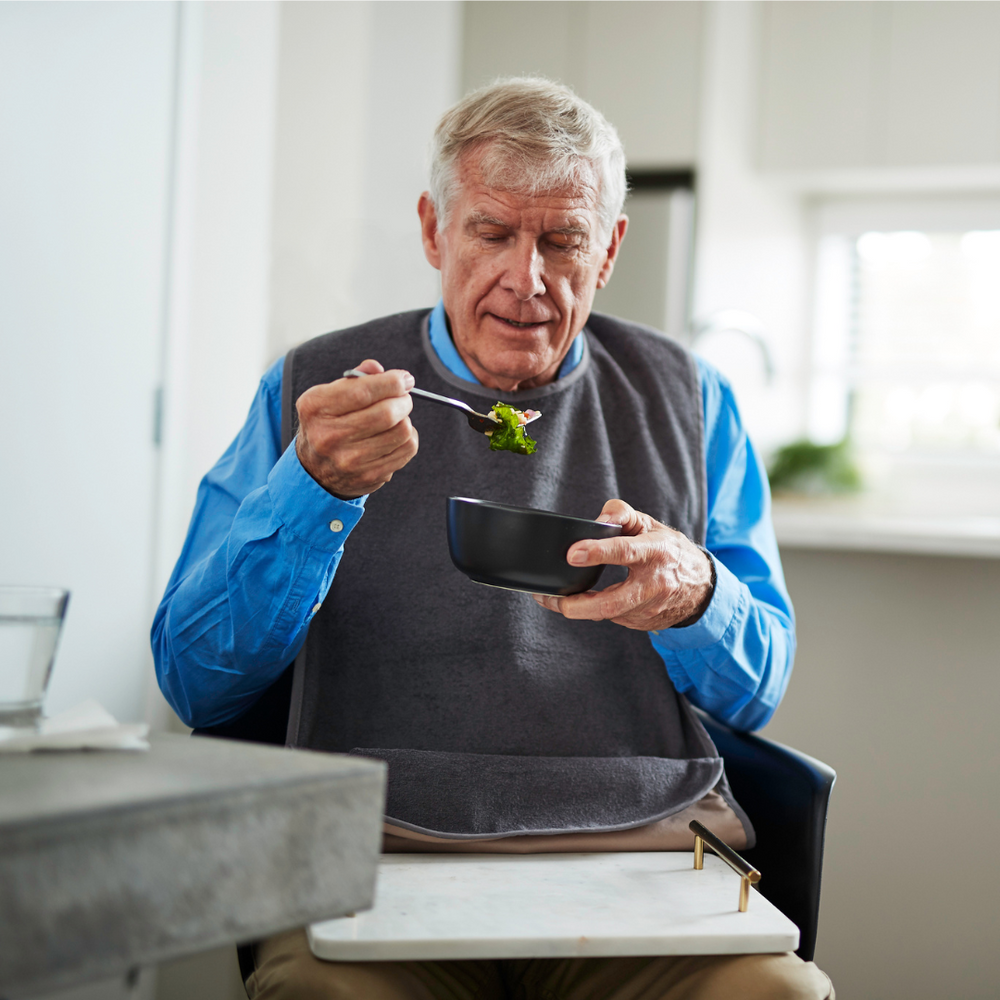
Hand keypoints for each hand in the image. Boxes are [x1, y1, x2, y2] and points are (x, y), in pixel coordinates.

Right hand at [295, 359, 418, 498]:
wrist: (315, 470)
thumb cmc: (328, 424)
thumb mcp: (328, 396)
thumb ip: (354, 379)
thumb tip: (379, 370)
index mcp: (316, 408)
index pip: (362, 392)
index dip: (391, 382)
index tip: (405, 379)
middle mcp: (329, 436)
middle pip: (386, 413)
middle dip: (403, 401)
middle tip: (403, 398)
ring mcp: (349, 460)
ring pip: (402, 431)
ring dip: (405, 419)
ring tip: (396, 418)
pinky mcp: (369, 476)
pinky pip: (407, 450)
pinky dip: (408, 438)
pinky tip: (395, 436)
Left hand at [532, 499, 713, 630]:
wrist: (700, 587)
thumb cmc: (669, 551)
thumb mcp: (649, 525)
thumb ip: (621, 515)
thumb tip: (598, 520)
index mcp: (656, 553)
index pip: (625, 552)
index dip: (597, 552)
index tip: (572, 554)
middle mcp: (654, 585)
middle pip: (611, 603)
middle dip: (578, 604)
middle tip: (550, 597)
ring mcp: (649, 609)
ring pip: (607, 614)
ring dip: (577, 607)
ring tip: (552, 597)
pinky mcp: (642, 623)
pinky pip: (612, 618)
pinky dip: (593, 611)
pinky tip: (581, 602)